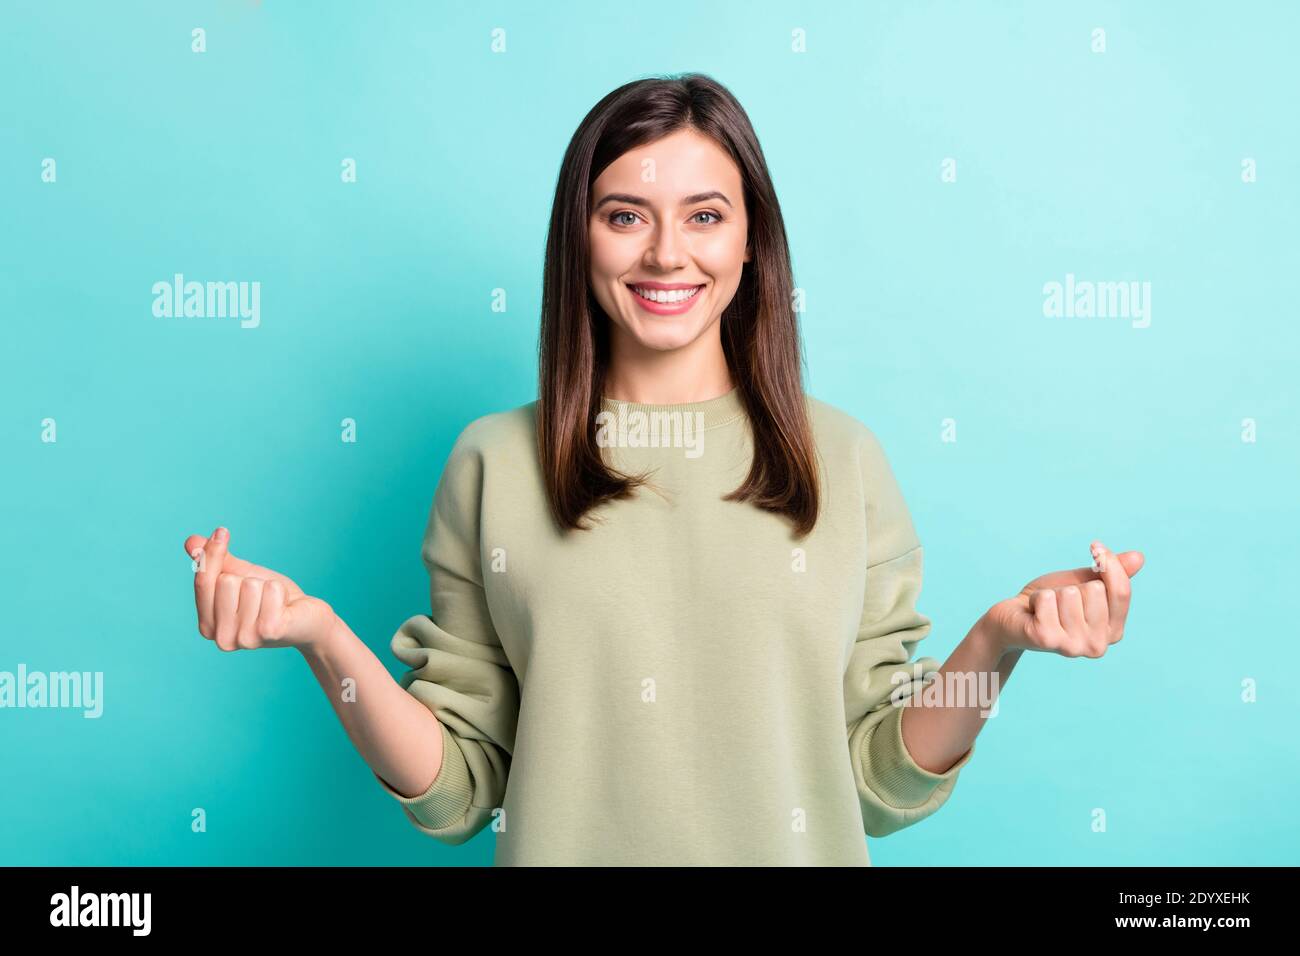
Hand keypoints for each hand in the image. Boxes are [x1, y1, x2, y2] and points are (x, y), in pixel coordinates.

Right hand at [182, 526, 334, 650]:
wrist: (308, 619)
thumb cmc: (271, 599)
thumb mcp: (240, 577)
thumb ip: (215, 562)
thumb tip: (191, 542)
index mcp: (207, 626)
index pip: (202, 580)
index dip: (213, 552)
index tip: (222, 531)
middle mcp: (222, 638)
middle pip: (225, 581)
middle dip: (248, 580)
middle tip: (262, 598)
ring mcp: (246, 638)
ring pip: (249, 584)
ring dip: (267, 587)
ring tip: (274, 604)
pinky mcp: (270, 630)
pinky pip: (271, 589)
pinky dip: (280, 591)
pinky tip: (285, 608)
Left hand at [981, 540, 1143, 658]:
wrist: (1013, 617)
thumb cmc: (1051, 601)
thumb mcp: (1084, 583)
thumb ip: (1110, 574)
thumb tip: (1138, 557)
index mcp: (1113, 631)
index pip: (1121, 591)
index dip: (1108, 562)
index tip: (1094, 546)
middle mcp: (1097, 645)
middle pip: (1094, 590)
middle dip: (1072, 587)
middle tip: (1058, 601)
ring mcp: (1073, 646)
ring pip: (1070, 594)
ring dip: (1052, 594)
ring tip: (1045, 608)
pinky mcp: (1047, 640)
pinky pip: (1047, 599)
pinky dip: (1036, 597)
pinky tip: (1033, 612)